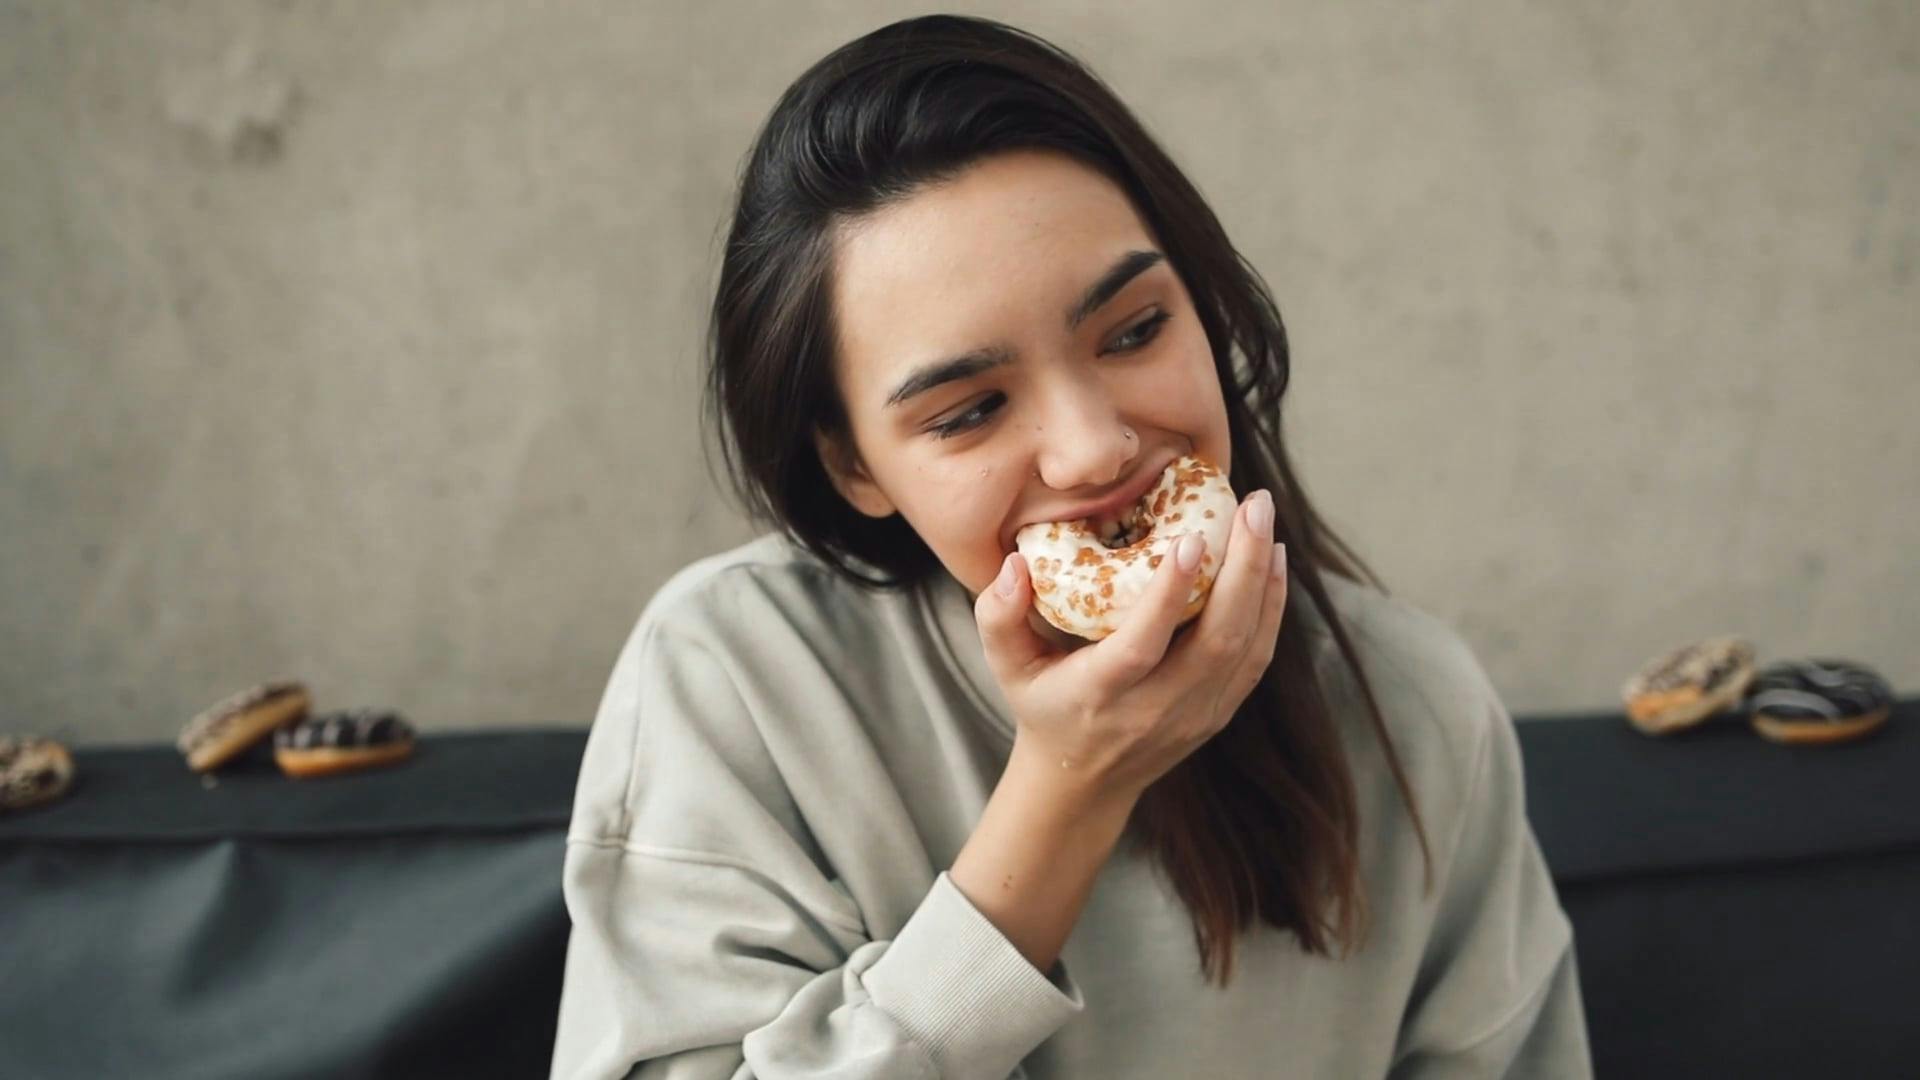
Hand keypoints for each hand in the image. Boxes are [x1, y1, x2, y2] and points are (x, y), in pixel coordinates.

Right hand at [972, 488, 1288, 806]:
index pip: (1142, 645)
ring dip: (1263, 580)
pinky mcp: (1219, 712)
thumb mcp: (1006, 666)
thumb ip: (997, 616)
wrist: (1084, 781)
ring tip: (1264, 519)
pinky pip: (1256, 658)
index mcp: (1099, 694)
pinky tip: (1272, 560)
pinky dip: (1270, 607)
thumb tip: (1015, 564)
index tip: (1191, 540)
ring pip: (1245, 648)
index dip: (1168, 595)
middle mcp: (1155, 709)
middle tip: (1254, 506)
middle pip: (1215, 641)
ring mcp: (1195, 714)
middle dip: (1242, 568)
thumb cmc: (1043, 705)